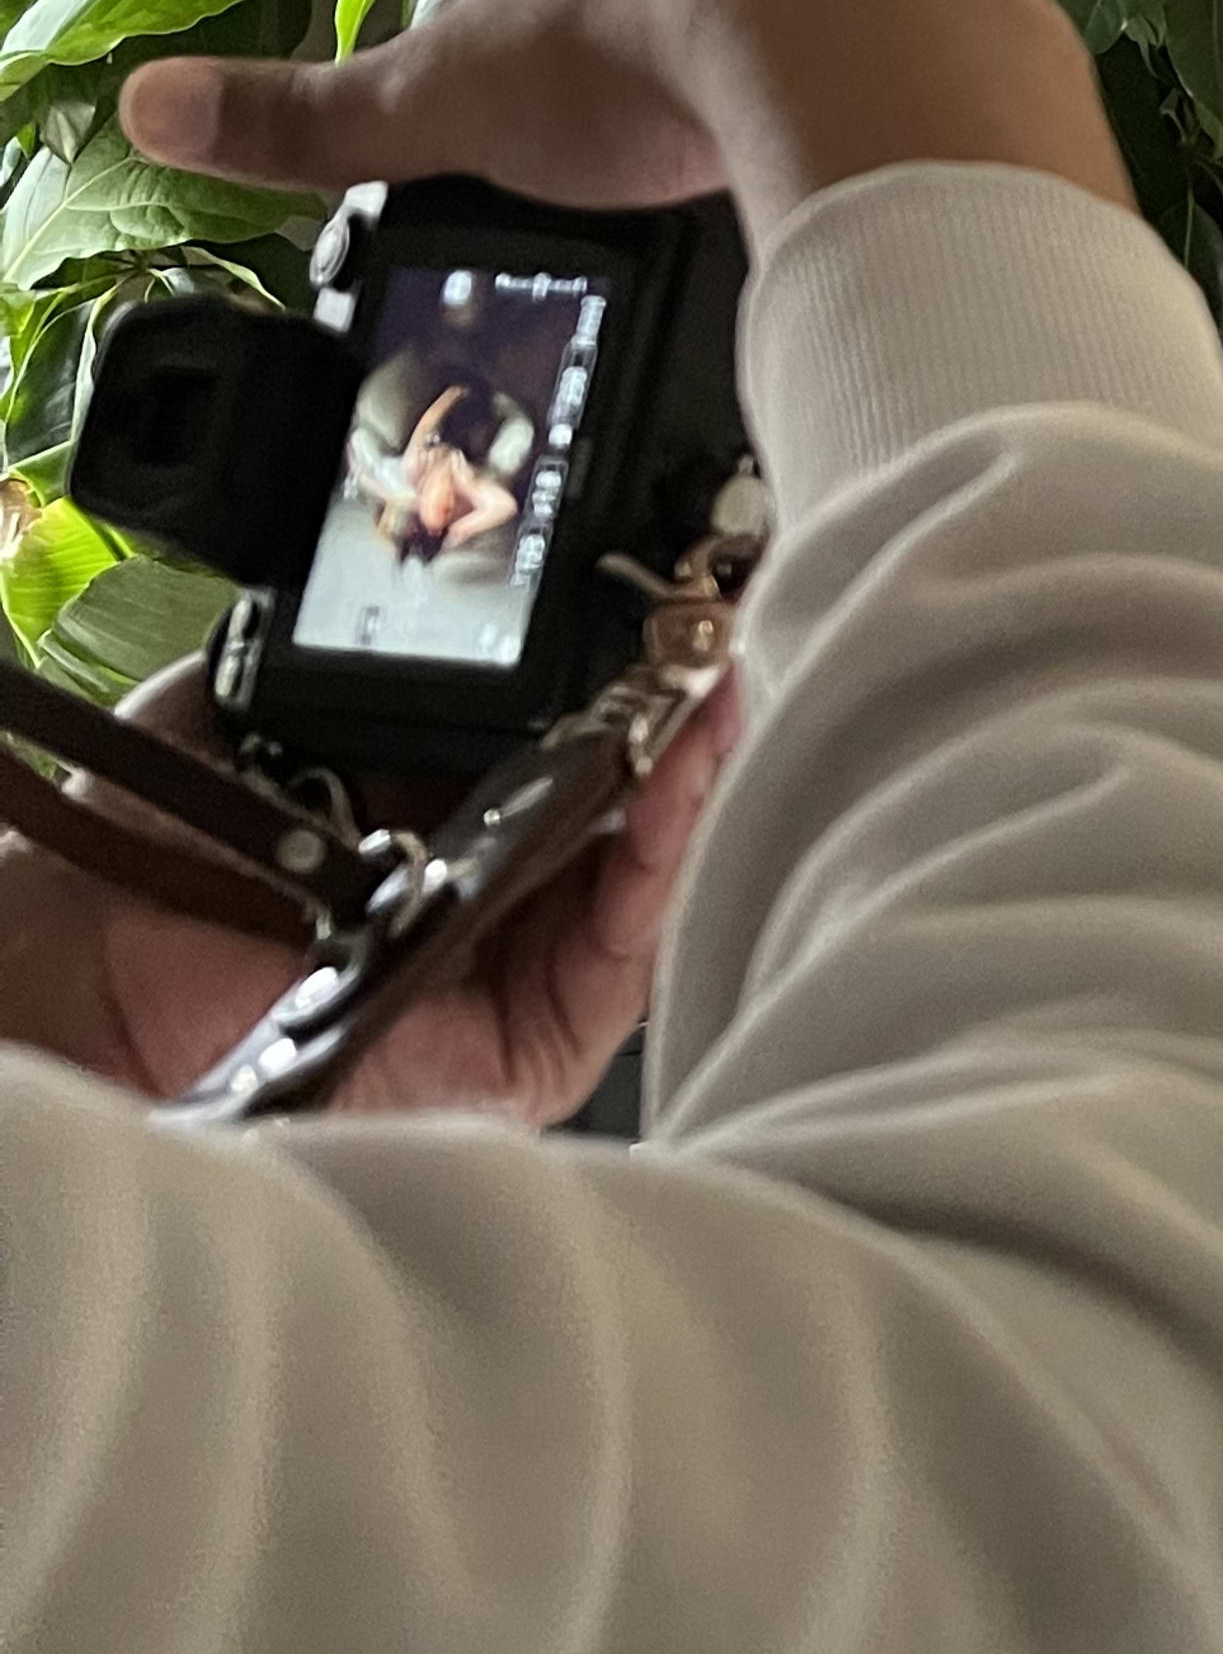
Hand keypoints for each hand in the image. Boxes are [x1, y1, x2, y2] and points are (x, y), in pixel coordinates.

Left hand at [0, 661, 744, 1117]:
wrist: (83, 968)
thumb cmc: (150, 846)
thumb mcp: (266, 698)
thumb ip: (374, 657)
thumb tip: (488, 608)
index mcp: (430, 810)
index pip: (564, 745)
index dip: (618, 683)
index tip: (654, 613)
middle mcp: (480, 887)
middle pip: (618, 809)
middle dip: (673, 724)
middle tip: (706, 643)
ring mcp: (509, 969)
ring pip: (636, 877)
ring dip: (685, 784)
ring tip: (709, 697)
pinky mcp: (529, 1045)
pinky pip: (618, 954)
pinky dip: (658, 867)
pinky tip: (671, 787)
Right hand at [122, 0, 1129, 258]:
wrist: (845, 51)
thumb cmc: (634, 57)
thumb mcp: (442, 99)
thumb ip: (311, 118)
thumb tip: (155, 109)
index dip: (553, 32)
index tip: (556, 109)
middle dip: (674, 62)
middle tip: (656, 159)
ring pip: (805, 15)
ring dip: (779, 87)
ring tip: (755, 175)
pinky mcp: (948, 5)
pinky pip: (900, 68)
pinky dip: (872, 119)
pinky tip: (854, 173)